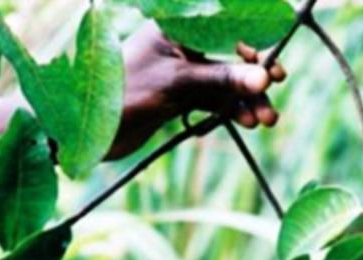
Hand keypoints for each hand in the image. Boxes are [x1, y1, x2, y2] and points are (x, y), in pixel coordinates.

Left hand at [109, 23, 287, 158]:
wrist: (89, 130)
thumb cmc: (124, 93)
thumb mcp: (177, 83)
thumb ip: (222, 80)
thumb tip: (265, 78)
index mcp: (176, 26)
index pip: (226, 27)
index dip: (254, 47)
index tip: (274, 71)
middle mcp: (181, 44)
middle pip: (230, 55)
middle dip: (254, 79)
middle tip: (273, 96)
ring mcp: (182, 70)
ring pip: (226, 81)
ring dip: (247, 100)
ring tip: (265, 121)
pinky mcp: (181, 95)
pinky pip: (215, 99)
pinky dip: (231, 110)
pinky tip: (246, 123)